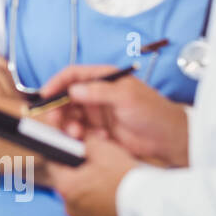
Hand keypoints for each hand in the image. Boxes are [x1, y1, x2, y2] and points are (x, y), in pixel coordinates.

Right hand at [38, 64, 188, 167]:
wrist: (170, 141)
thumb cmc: (154, 112)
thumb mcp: (127, 97)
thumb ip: (99, 92)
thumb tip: (73, 90)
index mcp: (103, 79)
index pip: (72, 75)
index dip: (56, 83)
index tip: (45, 95)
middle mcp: (96, 94)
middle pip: (66, 98)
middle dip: (58, 109)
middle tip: (56, 121)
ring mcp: (96, 114)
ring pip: (70, 117)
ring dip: (69, 125)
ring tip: (77, 134)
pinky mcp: (98, 132)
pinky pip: (80, 133)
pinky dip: (82, 138)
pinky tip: (99, 140)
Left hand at [48, 134, 139, 215]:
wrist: (152, 208)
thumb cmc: (125, 178)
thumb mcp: (105, 150)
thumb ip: (88, 144)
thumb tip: (85, 143)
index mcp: (66, 187)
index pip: (54, 166)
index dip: (63, 155)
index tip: (73, 152)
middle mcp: (71, 209)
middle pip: (70, 186)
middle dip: (81, 176)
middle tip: (100, 168)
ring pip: (84, 203)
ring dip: (93, 195)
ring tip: (112, 186)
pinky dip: (104, 210)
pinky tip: (118, 201)